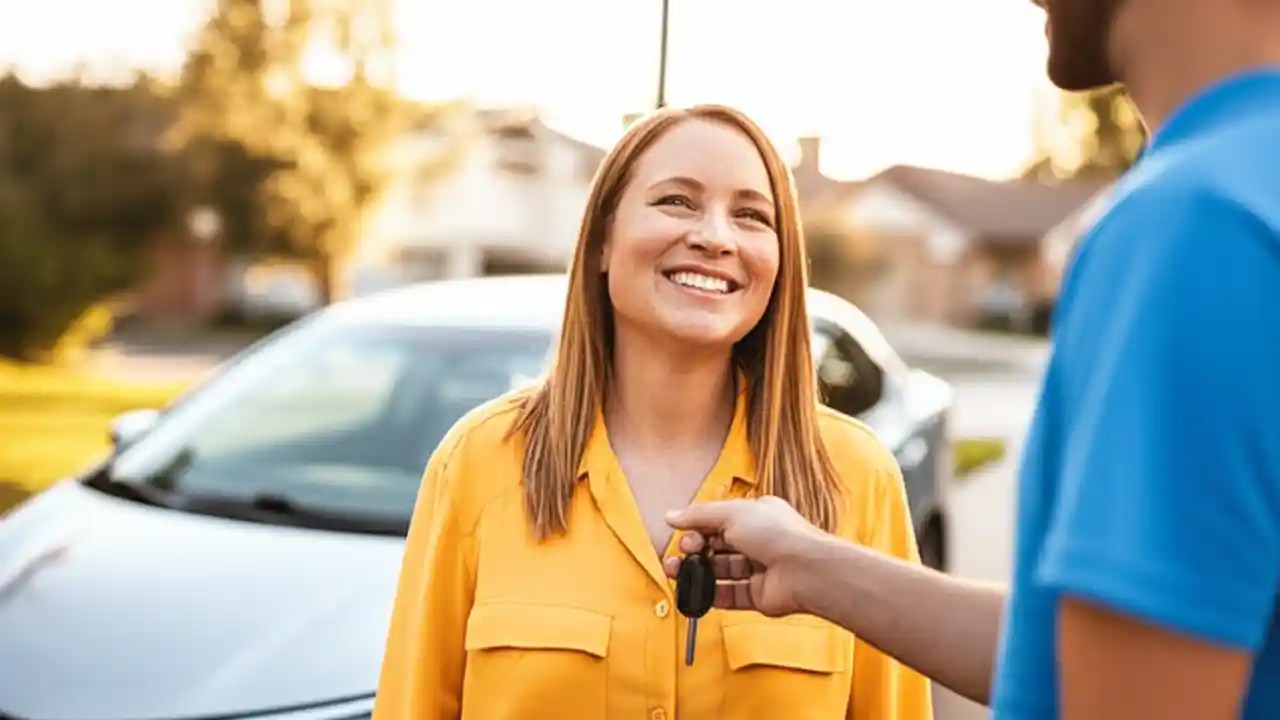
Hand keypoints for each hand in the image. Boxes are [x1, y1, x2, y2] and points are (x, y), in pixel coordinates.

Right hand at [661, 497, 826, 617]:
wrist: (806, 570)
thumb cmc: (779, 534)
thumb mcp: (732, 512)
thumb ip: (699, 515)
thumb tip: (671, 515)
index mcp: (755, 516)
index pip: (718, 522)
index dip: (698, 528)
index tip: (684, 535)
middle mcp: (757, 542)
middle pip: (717, 547)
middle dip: (694, 551)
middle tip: (681, 554)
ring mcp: (758, 570)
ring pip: (720, 572)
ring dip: (697, 573)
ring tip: (677, 573)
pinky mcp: (758, 596)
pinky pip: (729, 596)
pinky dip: (710, 595)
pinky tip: (695, 592)